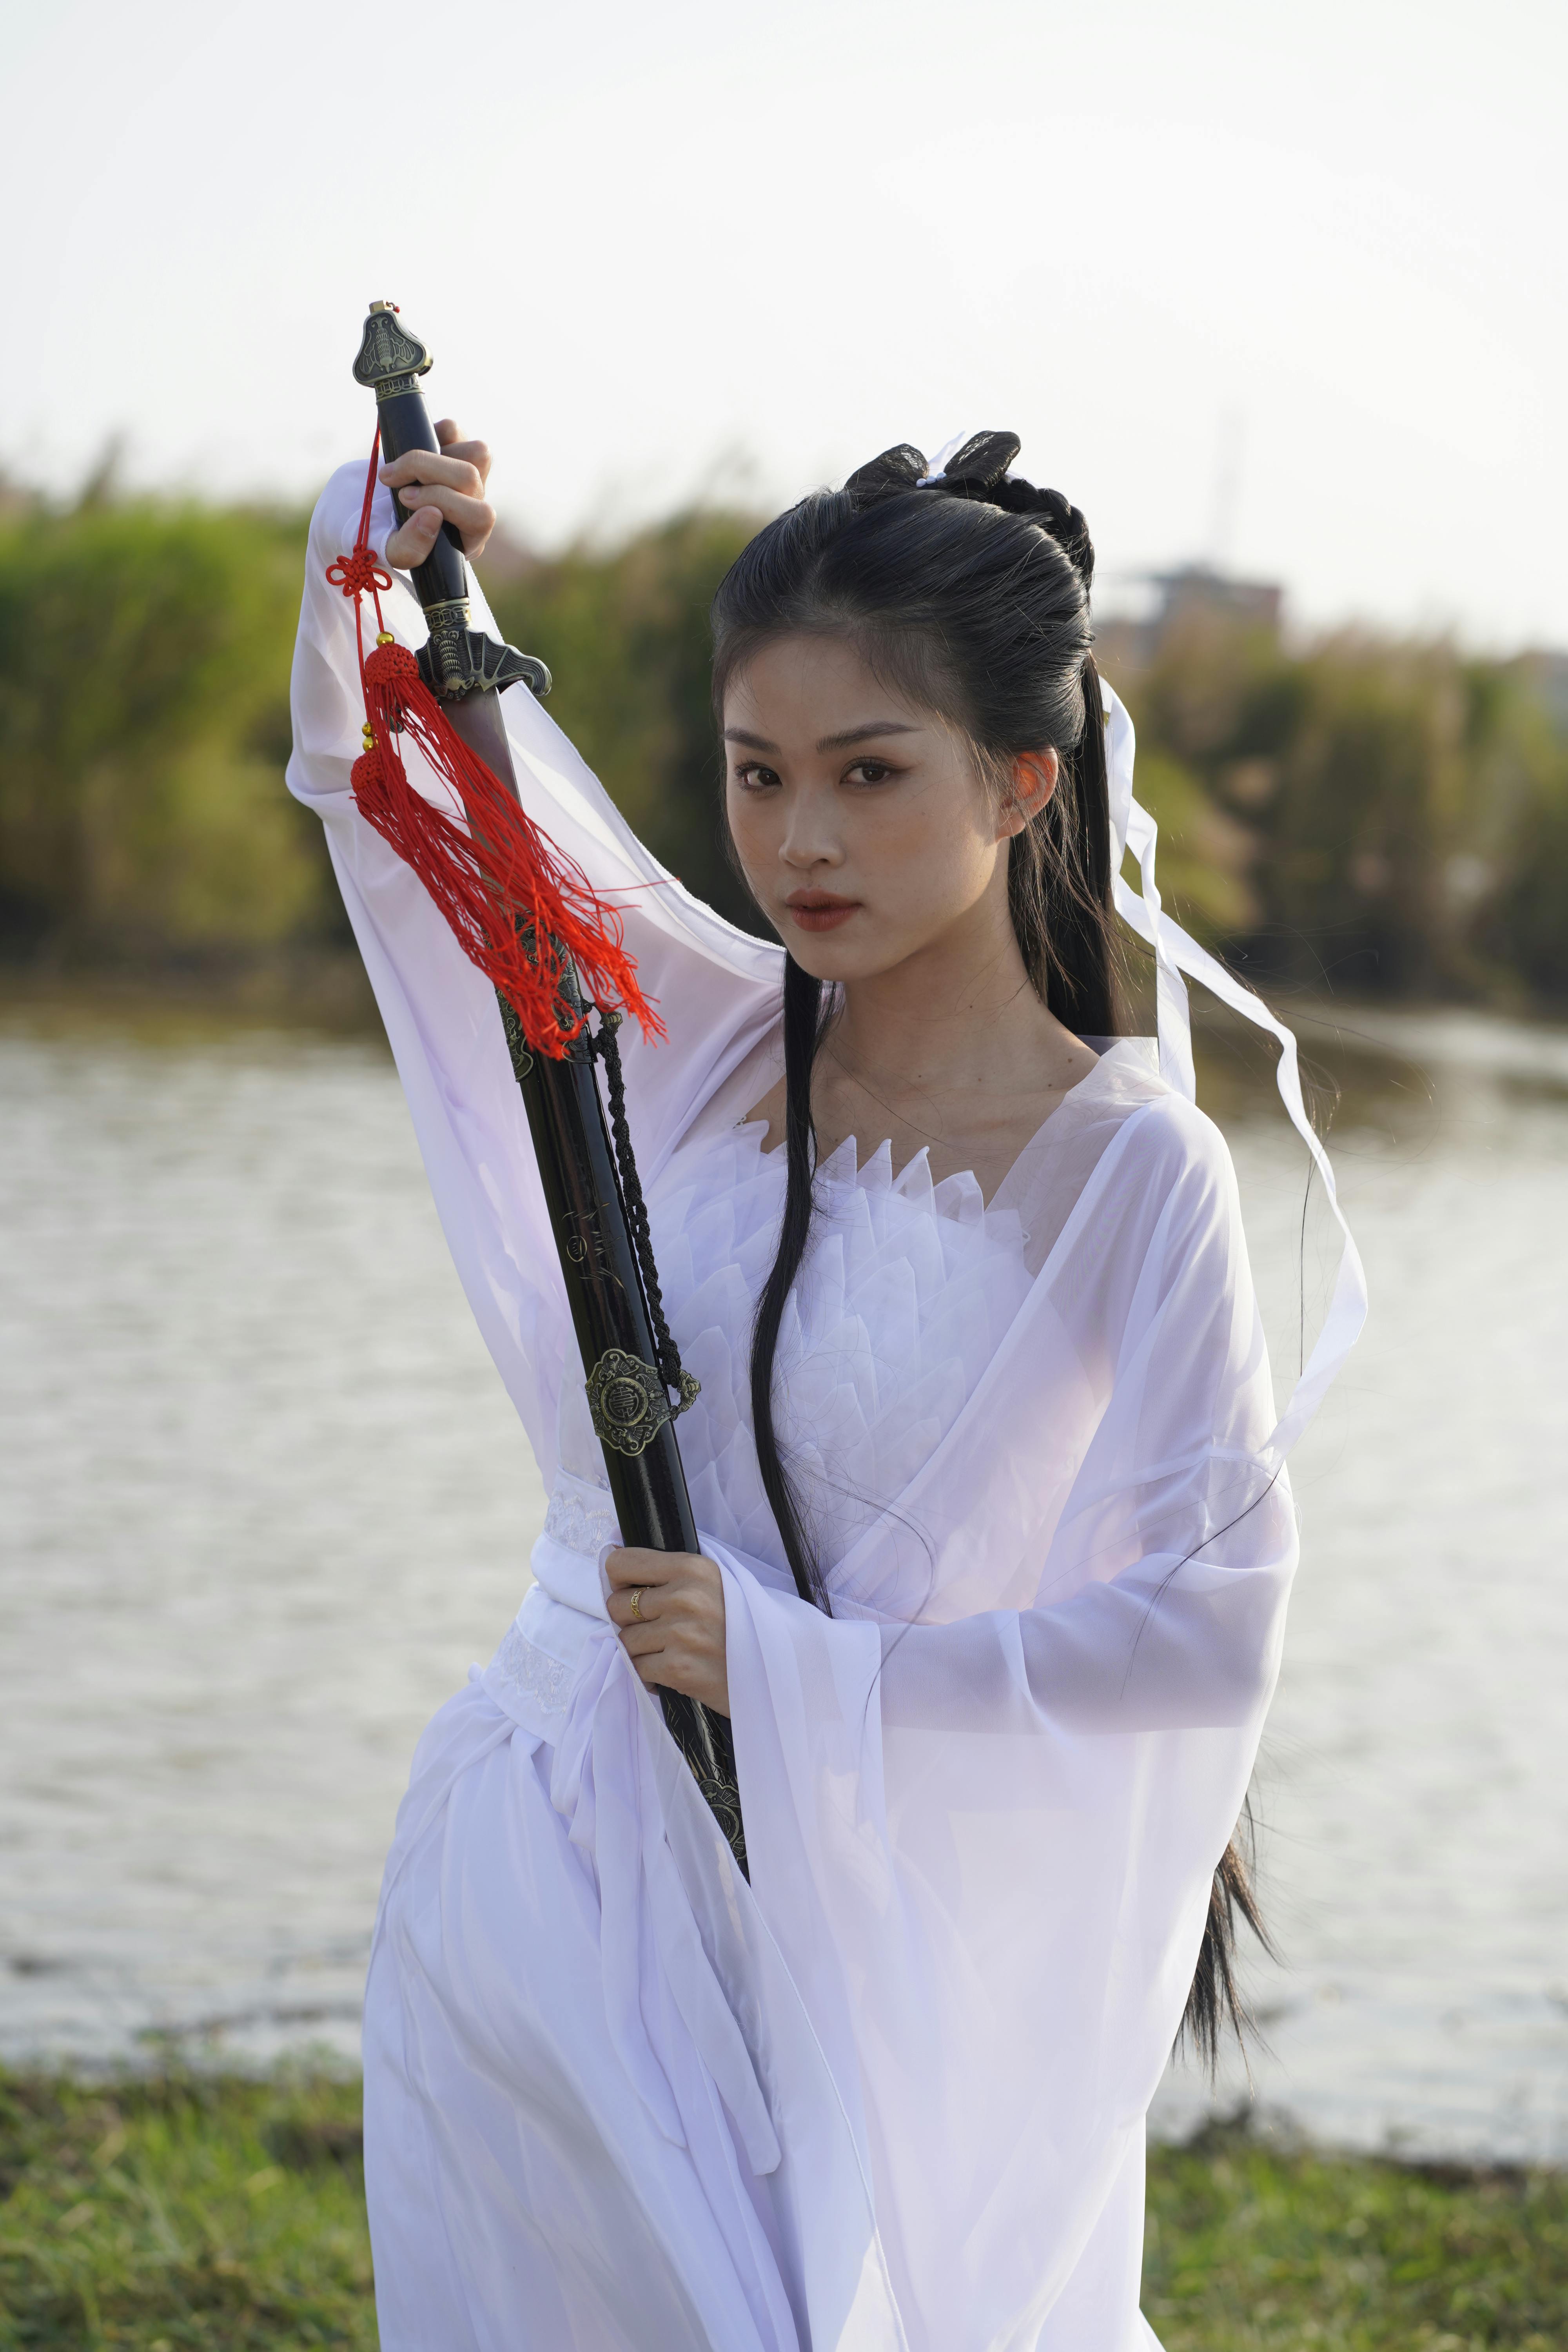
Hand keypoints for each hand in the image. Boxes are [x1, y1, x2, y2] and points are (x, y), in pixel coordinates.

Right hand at [381, 418, 494, 569]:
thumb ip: (410, 547)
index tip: (403, 499)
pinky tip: (412, 452)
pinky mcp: (455, 449)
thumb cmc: (387, 533)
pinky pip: (453, 430)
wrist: (372, 510)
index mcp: (469, 537)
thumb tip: (433, 514)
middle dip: (426, 471)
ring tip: (405, 466)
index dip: (442, 500)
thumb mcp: (391, 551)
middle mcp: (476, 505)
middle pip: (469, 476)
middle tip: (392, 480)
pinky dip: (430, 434)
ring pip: (476, 452)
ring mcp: (470, 475)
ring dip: (434, 454)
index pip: (479, 516)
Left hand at [605, 1546, 729, 1716]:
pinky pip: (637, 1668)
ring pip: (624, 1640)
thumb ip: (672, 1574)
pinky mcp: (678, 1668)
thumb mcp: (716, 1583)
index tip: (626, 1589)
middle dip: (629, 1619)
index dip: (617, 1579)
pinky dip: (650, 1674)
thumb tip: (615, 1568)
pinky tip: (673, 1670)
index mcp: (693, 1568)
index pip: (622, 1564)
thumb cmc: (742, 1626)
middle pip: (616, 1605)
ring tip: (670, 1651)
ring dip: (641, 1650)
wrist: (774, 1672)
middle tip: (655, 1627)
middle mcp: (684, 1597)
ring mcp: (680, 1634)